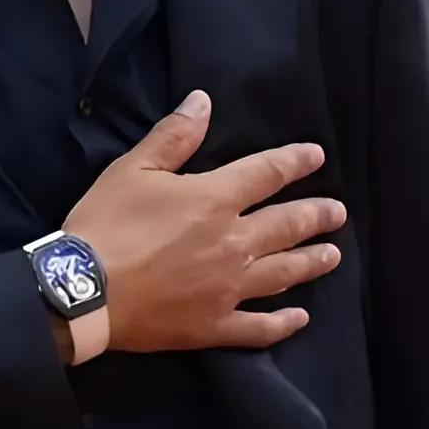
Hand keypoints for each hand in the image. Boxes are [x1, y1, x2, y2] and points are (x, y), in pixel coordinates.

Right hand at [63, 92, 344, 353]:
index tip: (317, 156)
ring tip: (333, 255)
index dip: (292, 163)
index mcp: (213, 200)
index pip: (264, 174)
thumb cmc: (108, 221)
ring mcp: (231, 288)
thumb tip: (203, 101)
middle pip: (285, 226)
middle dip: (314, 215)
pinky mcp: (219, 325)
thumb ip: (173, 136)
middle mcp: (234, 243)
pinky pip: (262, 326)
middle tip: (338, 212)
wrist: (89, 289)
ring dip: (311, 262)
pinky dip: (284, 322)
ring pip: (283, 274)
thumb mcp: (132, 168)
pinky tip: (300, 317)